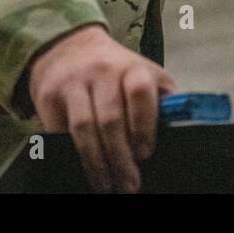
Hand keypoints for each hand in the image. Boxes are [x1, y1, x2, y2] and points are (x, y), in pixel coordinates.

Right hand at [28, 25, 175, 192]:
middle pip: (111, 119)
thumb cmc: (117, 71)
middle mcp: (103, 72)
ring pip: (84, 129)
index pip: (140, 93)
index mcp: (133, 68)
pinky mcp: (48, 96)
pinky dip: (71, 154)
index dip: (144, 126)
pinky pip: (59, 132)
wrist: (70, 47)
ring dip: (96, 162)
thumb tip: (185, 128)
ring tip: (105, 185)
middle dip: (121, 157)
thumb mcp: (144, 74)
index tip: (145, 154)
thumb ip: (163, 98)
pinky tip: (82, 169)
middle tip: (129, 184)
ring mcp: (74, 83)